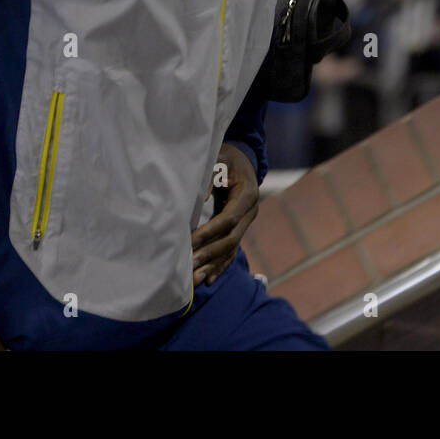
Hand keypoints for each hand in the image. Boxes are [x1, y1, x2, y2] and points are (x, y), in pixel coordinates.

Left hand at [190, 143, 259, 286]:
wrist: (242, 159)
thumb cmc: (227, 157)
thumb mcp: (219, 159)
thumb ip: (211, 177)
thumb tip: (202, 200)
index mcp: (247, 195)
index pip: (228, 220)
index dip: (209, 232)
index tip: (190, 241)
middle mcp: (250, 213)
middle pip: (231, 239)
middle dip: (209, 254)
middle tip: (189, 266)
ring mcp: (247, 223)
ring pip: (231, 249)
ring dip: (213, 266)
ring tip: (194, 281)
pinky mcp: (240, 229)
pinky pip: (231, 250)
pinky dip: (220, 266)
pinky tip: (208, 280)